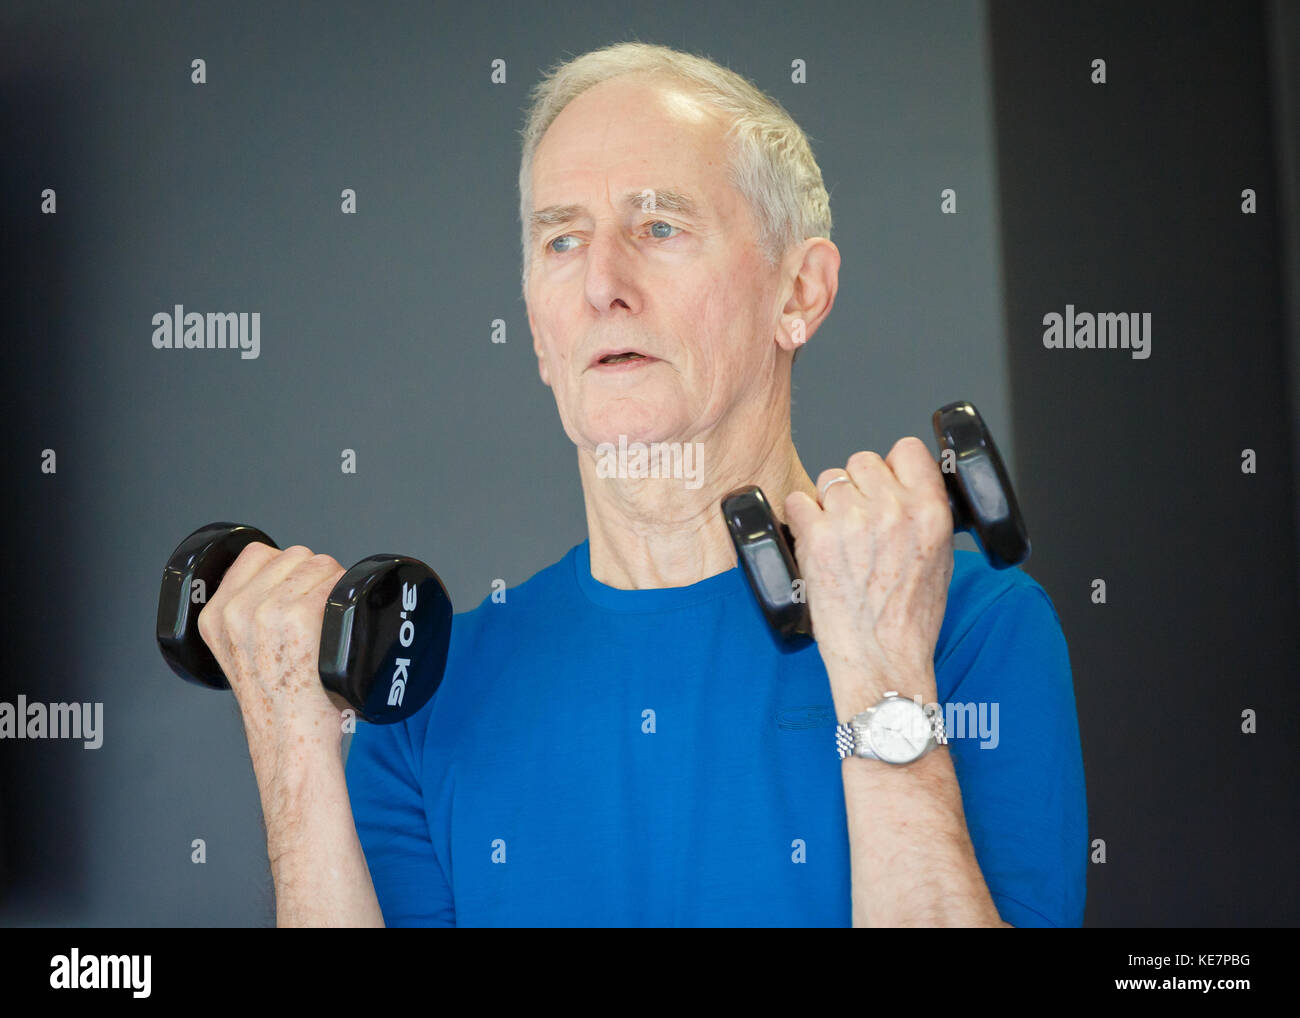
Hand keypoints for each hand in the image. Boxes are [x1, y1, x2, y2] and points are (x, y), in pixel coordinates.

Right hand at [196, 543, 349, 754]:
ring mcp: (267, 612)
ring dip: (335, 586)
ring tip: (329, 626)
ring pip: (320, 564)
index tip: (296, 595)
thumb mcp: (240, 652)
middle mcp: (236, 610)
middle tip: (318, 619)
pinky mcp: (298, 618)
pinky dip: (348, 600)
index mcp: (215, 615)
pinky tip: (341, 628)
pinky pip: (336, 583)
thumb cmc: (280, 701)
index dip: (286, 569)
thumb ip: (247, 615)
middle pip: (295, 555)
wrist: (290, 737)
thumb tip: (286, 579)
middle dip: (315, 578)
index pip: (256, 553)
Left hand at [784, 437, 953, 717]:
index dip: (893, 466)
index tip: (886, 481)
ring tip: (838, 537)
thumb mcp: (940, 558)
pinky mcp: (816, 538)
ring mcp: (851, 522)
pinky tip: (815, 542)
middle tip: (858, 518)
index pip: (907, 449)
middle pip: (862, 460)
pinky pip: (797, 501)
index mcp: (930, 511)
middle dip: (858, 485)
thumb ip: (924, 514)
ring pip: (829, 478)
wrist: (881, 659)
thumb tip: (903, 489)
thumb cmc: (909, 620)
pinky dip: (801, 519)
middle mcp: (892, 510)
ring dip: (828, 502)